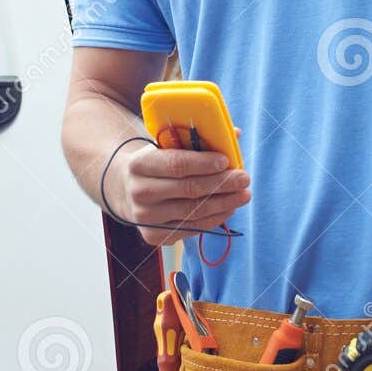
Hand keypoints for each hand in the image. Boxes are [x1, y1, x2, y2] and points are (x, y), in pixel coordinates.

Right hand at [110, 136, 250, 247]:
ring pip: (192, 212)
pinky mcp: (153, 236)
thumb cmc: (156, 164)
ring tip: (243, 195)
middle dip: (221, 184)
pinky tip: (228, 209)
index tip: (227, 161)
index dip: (203, 164)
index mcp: (139, 164)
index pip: (176, 164)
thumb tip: (234, 134)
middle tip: (245, 178)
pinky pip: (191, 229)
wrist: (126, 191)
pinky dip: (213, 220)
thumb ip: (197, 140)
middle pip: (188, 189)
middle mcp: (139, 192)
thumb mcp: (167, 147)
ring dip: (223, 204)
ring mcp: (145, 217)